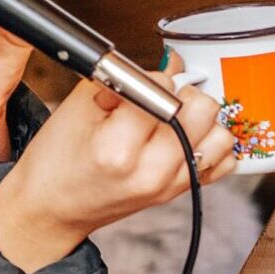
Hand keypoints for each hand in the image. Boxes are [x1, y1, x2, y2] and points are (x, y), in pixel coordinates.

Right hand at [0, 54, 237, 273]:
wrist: (51, 208)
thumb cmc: (56, 161)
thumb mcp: (78, 106)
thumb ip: (125, 79)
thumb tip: (169, 65)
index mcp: (118, 150)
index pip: (163, 90)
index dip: (149, 79)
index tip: (134, 87)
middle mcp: (151, 171)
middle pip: (202, 109)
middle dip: (181, 95)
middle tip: (157, 100)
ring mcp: (170, 185)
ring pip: (220, 134)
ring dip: (201, 120)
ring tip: (172, 120)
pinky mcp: (180, 192)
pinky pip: (223, 162)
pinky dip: (210, 145)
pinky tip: (185, 139)